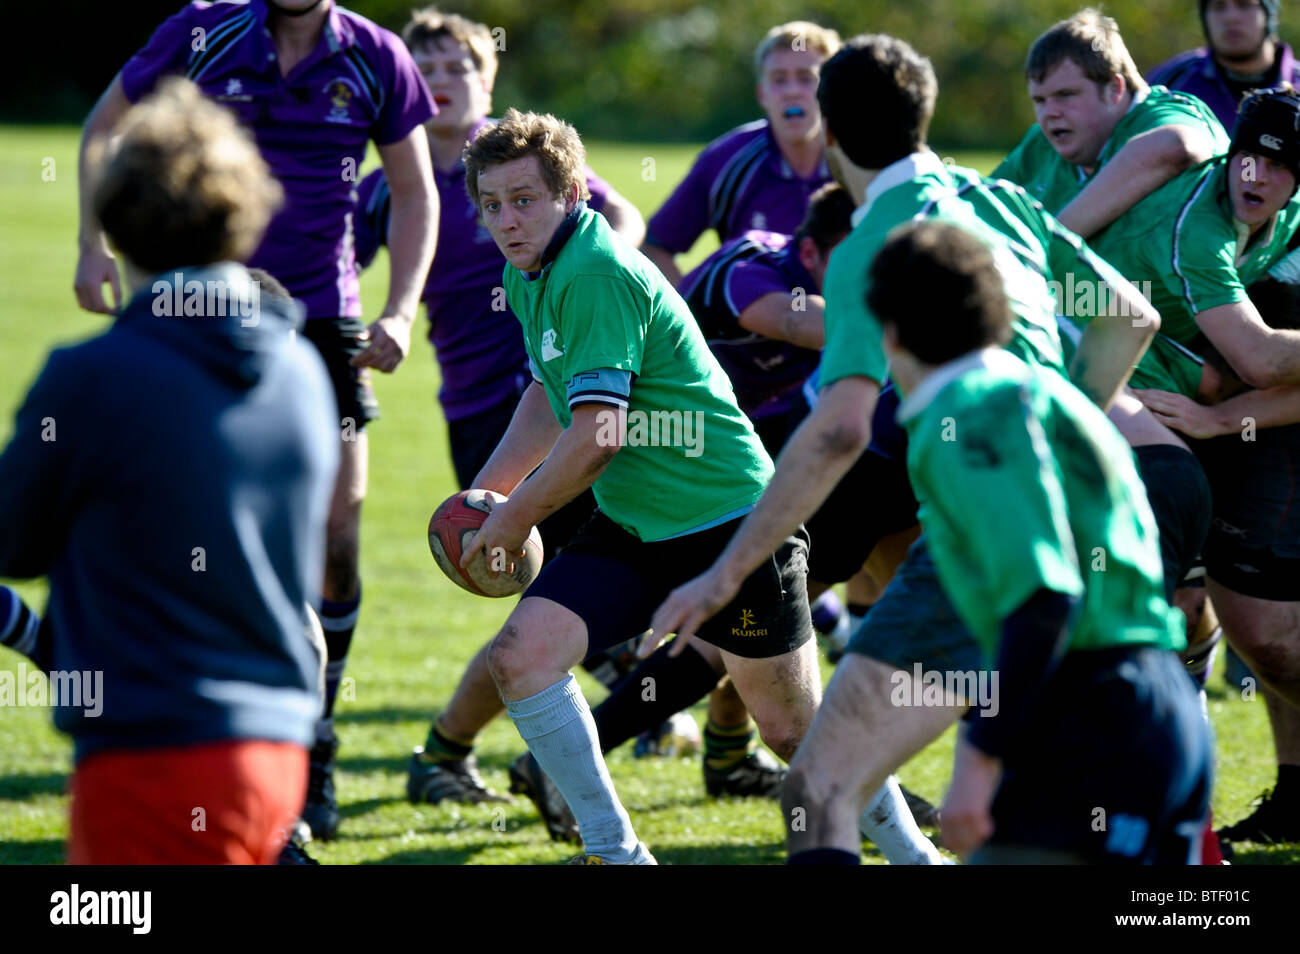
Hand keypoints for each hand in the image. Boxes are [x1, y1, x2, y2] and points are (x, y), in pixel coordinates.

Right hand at [74, 240, 121, 313]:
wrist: (91, 248)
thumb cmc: (105, 260)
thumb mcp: (114, 275)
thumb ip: (117, 292)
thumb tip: (119, 307)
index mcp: (92, 285)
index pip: (100, 307)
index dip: (111, 312)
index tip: (119, 311)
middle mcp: (82, 287)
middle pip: (93, 309)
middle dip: (104, 312)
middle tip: (115, 310)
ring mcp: (77, 286)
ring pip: (85, 307)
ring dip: (96, 310)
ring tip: (108, 307)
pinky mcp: (75, 285)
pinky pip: (81, 302)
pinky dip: (89, 305)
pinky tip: (100, 302)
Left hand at [350, 314, 411, 372]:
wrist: (400, 322)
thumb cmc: (382, 325)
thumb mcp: (373, 327)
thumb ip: (365, 333)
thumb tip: (356, 338)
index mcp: (385, 337)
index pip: (370, 352)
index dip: (360, 359)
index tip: (351, 362)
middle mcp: (393, 345)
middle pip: (376, 361)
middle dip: (364, 364)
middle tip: (356, 364)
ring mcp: (399, 352)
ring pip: (384, 367)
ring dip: (373, 367)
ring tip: (368, 363)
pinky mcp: (403, 356)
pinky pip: (391, 369)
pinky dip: (382, 370)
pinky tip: (376, 365)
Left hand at [459, 492, 528, 575]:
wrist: (519, 513)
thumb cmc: (506, 507)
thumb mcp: (497, 504)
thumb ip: (491, 501)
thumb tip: (487, 493)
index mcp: (485, 535)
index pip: (472, 549)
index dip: (466, 558)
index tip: (462, 566)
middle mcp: (493, 543)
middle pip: (490, 561)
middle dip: (491, 570)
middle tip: (491, 577)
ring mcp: (504, 546)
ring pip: (505, 561)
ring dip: (507, 568)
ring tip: (509, 572)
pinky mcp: (515, 547)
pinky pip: (517, 552)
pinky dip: (519, 554)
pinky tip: (523, 555)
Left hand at [644, 564, 743, 658]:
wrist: (725, 572)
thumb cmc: (712, 585)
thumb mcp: (692, 594)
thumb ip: (684, 604)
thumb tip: (681, 615)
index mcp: (674, 597)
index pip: (657, 617)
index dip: (650, 631)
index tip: (646, 643)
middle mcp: (676, 601)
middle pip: (657, 624)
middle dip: (647, 640)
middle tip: (639, 655)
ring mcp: (687, 607)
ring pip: (665, 628)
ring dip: (653, 642)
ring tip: (643, 655)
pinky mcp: (700, 611)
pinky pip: (687, 630)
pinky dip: (679, 642)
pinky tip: (672, 653)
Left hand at [940, 737, 1000, 859]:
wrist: (972, 757)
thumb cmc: (969, 777)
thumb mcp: (957, 799)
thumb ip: (956, 815)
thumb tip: (960, 834)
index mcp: (943, 815)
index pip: (948, 843)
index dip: (961, 844)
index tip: (971, 839)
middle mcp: (948, 818)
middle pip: (961, 845)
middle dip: (973, 841)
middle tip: (982, 829)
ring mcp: (959, 816)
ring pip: (974, 841)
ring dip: (982, 833)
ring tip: (985, 819)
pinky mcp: (972, 812)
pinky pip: (984, 831)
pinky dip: (989, 826)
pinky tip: (988, 814)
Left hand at [1133, 388, 1226, 438]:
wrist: (1215, 420)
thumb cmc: (1196, 414)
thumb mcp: (1183, 404)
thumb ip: (1169, 402)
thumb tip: (1152, 400)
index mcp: (1177, 398)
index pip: (1157, 393)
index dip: (1144, 391)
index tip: (1131, 389)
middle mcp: (1178, 403)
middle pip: (1158, 398)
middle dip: (1143, 395)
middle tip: (1130, 393)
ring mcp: (1181, 413)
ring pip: (1163, 407)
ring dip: (1150, 403)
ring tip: (1137, 401)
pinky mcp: (1184, 424)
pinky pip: (1170, 420)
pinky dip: (1161, 417)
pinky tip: (1153, 416)